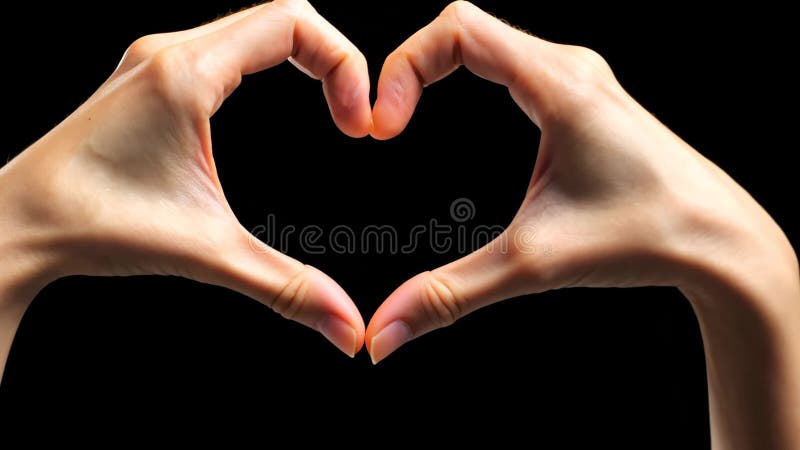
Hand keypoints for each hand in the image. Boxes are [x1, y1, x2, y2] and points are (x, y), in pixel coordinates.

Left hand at [0, 0, 371, 369]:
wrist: (17, 225)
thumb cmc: (91, 225)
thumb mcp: (207, 252)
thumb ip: (287, 288)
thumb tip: (350, 329)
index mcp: (187, 72)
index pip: (294, 24)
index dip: (344, 64)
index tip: (356, 125)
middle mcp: (169, 52)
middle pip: (281, 19)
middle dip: (331, 63)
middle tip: (350, 120)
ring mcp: (154, 61)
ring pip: (251, 31)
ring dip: (299, 63)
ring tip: (328, 112)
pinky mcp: (147, 80)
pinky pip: (224, 50)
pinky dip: (265, 69)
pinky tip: (268, 114)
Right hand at [366, 3, 799, 447]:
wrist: (721, 243)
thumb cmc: (646, 239)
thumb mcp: (534, 265)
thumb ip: (449, 295)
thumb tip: (384, 334)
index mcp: (558, 84)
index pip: (457, 30)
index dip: (403, 67)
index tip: (384, 128)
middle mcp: (570, 68)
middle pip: (465, 28)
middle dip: (413, 68)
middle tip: (387, 125)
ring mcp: (580, 80)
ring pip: (489, 43)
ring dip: (440, 73)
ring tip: (406, 121)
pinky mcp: (584, 100)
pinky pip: (512, 65)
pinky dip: (470, 81)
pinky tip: (462, 124)